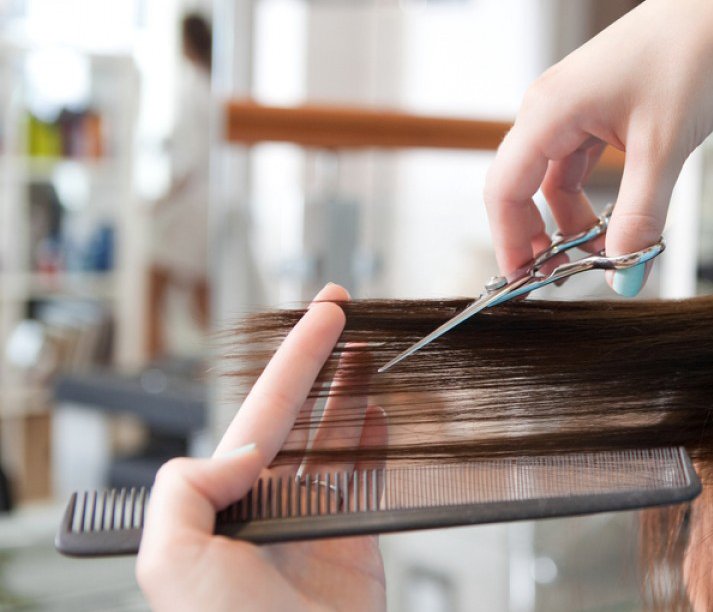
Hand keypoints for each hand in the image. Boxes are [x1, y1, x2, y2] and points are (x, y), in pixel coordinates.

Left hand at [136, 283, 388, 611]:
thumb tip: (241, 449)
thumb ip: (185, 489)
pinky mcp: (359, 538)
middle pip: (300, 412)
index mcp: (225, 502)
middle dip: (320, 359)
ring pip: (338, 435)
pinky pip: (371, 475)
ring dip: (352, 389)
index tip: (321, 315)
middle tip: (342, 310)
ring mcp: (317, 518)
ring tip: (369, 350)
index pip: (261, 413)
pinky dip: (378, 438)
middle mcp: (270, 502)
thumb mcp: (170, 564)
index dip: (293, 358)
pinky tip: (379, 409)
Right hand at [483, 0, 712, 295]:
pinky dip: (593, 198)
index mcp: (549, 110)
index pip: (505, 189)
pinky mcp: (599, 110)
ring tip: (605, 253)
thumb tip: (624, 277)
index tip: (522, 285)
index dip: (508, 242)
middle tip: (561, 280)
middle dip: (539, 237)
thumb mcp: (663, 148)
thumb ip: (640, 217)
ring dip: (572, 221)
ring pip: (555, 180)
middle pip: (523, 186)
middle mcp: (551, 107)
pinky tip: (619, 219)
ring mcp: (573, 108)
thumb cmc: (690, 56)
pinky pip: (579, 165)